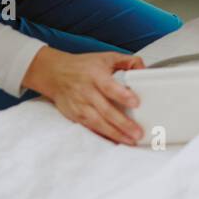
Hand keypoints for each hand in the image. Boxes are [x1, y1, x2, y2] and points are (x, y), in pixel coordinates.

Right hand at [23, 46, 145, 145]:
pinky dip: (103, 136)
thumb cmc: (83, 66)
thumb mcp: (106, 57)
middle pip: (105, 110)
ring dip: (115, 133)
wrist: (55, 74)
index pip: (109, 86)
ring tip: (130, 140)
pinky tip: (116, 140)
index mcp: (95, 75)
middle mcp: (86, 91)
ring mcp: (80, 105)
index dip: (122, 95)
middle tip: (137, 132)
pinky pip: (90, 128)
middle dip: (122, 123)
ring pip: (98, 122)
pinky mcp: (75, 116)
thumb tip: (144, 69)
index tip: (136, 103)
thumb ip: (128, 61)